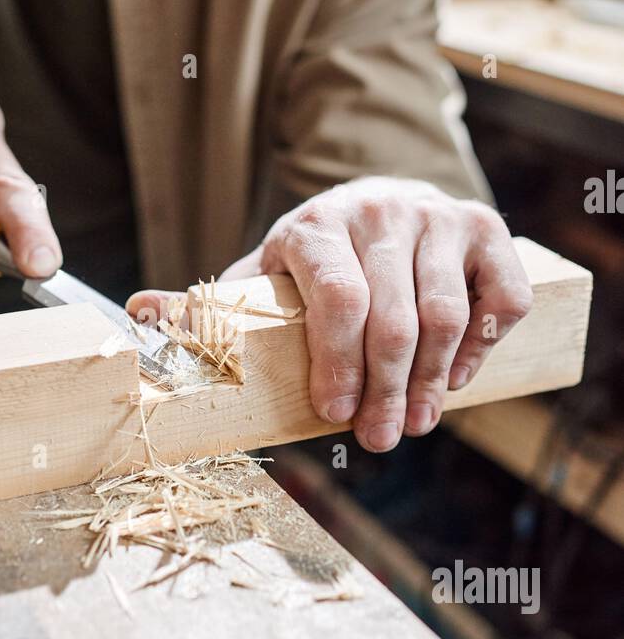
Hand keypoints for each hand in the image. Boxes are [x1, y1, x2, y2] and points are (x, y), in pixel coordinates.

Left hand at [127, 177, 531, 452]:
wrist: (379, 199)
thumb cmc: (317, 258)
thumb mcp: (264, 274)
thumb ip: (212, 303)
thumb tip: (135, 313)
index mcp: (315, 227)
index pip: (336, 298)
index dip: (337, 363)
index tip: (334, 413)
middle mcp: (380, 213)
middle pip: (394, 319)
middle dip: (387, 392)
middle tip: (379, 440)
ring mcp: (438, 217)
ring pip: (447, 315)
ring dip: (433, 382)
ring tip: (416, 422)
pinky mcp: (486, 228)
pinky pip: (501, 296)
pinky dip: (483, 344)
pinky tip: (456, 374)